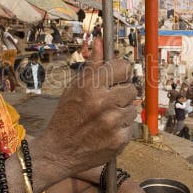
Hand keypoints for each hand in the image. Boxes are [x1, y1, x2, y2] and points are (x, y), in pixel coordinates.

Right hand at [34, 38, 136, 180]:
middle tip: (108, 101)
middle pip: (132, 88)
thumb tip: (100, 41)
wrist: (59, 151)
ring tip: (105, 117)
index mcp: (91, 85)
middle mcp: (103, 102)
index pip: (124, 67)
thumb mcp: (75, 87)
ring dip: (122, 112)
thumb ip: (92, 65)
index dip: (121, 72)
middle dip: (122, 94)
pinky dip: (121, 128)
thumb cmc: (67, 116)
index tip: (118, 77)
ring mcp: (112, 122)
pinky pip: (130, 127)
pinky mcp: (119, 140)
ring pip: (133, 108)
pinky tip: (106, 131)